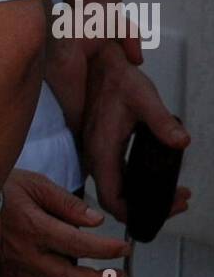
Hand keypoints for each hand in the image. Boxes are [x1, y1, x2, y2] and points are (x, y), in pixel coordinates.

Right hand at [0, 168, 130, 276]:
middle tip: (121, 275)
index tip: (124, 249)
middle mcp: (26, 255)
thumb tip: (96, 221)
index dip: (105, 249)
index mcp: (33, 227)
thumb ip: (67, 203)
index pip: (78, 244)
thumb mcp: (36, 184)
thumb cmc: (4, 190)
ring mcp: (17, 272)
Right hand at [82, 40, 190, 222]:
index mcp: (102, 149)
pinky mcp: (100, 146)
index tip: (163, 209)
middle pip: (115, 200)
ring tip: (171, 193)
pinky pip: (114, 176)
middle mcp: (95, 155)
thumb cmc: (117, 78)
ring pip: (114, 189)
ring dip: (140, 197)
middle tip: (177, 202)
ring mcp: (95, 151)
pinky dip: (133, 184)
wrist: (99, 63)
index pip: (112, 200)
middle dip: (145, 208)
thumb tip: (181, 141)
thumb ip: (162, 122)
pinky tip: (151, 177)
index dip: (136, 214)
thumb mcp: (144, 97)